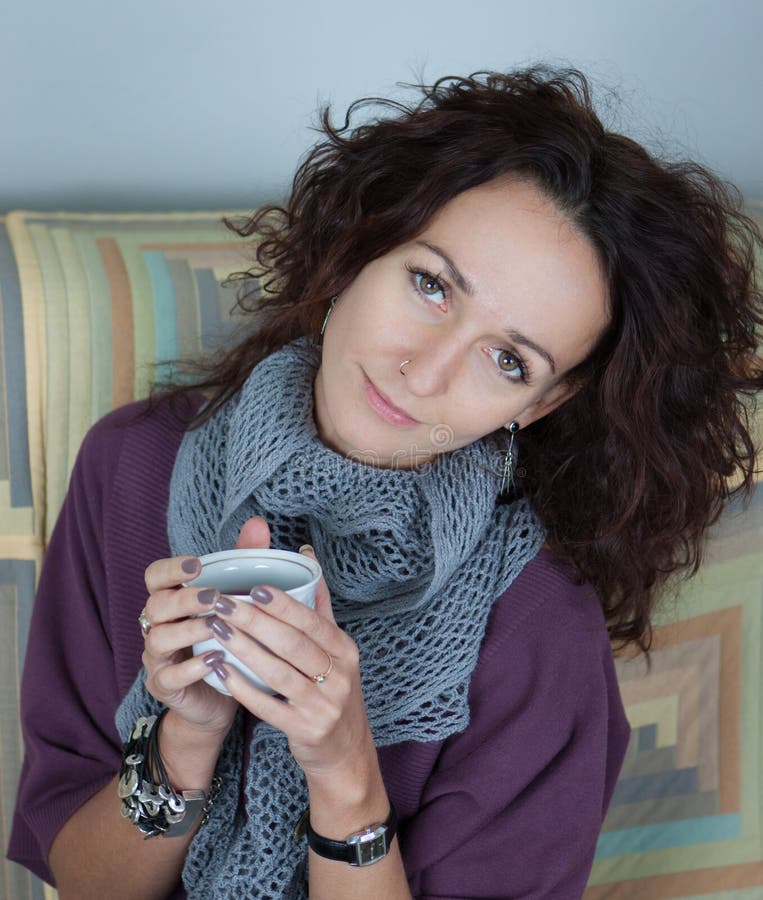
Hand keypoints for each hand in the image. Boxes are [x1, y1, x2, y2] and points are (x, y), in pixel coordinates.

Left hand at [205, 525, 375, 786]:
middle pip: (291, 643)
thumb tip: (305, 553)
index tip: (252, 587)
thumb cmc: (331, 689)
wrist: (344, 750)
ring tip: (216, 630)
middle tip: (222, 604)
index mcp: (344, 650)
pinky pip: (268, 706)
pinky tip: (220, 670)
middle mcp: (339, 675)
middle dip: (254, 621)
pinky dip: (243, 687)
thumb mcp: (336, 649)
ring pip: (277, 671)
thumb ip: (318, 604)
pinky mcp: (304, 729)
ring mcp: (323, 704)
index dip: (281, 604)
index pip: (311, 620)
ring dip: (243, 649)